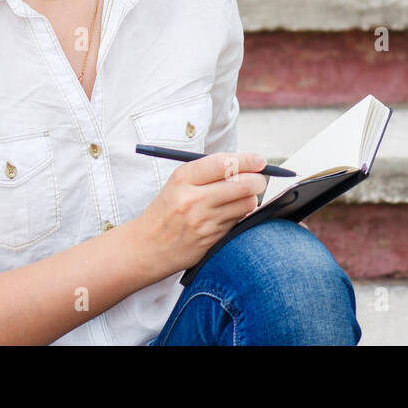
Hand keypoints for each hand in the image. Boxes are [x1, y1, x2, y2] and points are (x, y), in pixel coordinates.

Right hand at [129, 151, 268, 277]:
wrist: (146, 247)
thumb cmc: (167, 209)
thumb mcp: (178, 183)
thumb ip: (209, 172)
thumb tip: (247, 164)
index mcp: (183, 178)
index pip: (224, 163)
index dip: (248, 160)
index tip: (260, 161)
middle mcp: (193, 199)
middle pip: (242, 184)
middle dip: (258, 180)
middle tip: (259, 180)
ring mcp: (203, 222)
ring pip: (246, 204)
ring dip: (250, 200)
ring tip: (239, 199)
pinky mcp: (211, 240)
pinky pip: (238, 222)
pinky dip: (239, 216)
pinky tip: (227, 215)